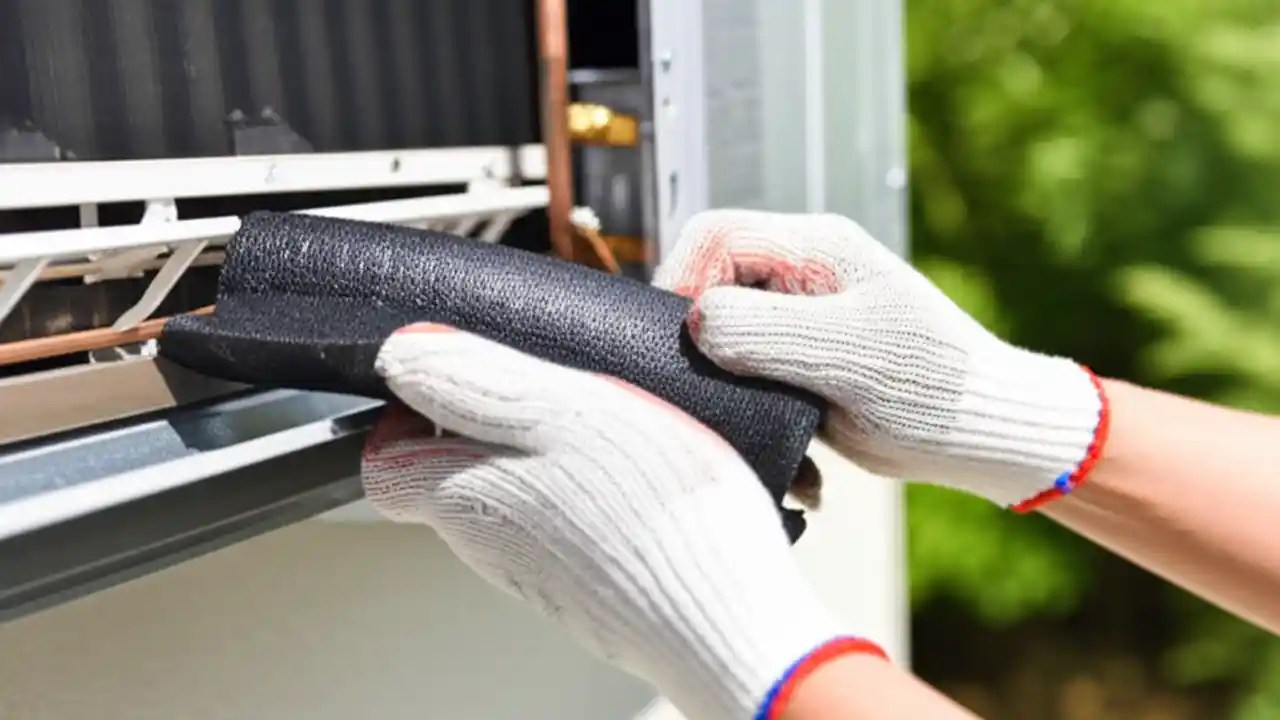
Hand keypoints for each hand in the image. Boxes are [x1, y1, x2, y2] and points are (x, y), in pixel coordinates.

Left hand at [360, 323, 883, 718]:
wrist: (732, 623)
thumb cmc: (656, 517)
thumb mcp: (563, 411)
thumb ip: (476, 379)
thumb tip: (400, 356)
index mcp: (464, 498)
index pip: (384, 458)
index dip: (413, 406)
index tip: (469, 371)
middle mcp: (489, 545)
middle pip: (449, 474)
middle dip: (488, 423)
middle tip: (552, 393)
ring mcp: (540, 571)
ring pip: (512, 498)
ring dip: (545, 455)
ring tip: (605, 433)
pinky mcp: (588, 586)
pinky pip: (565, 525)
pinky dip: (587, 494)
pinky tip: (634, 482)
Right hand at [653, 209, 1106, 509]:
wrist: (983, 433)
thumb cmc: (930, 387)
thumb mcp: (841, 356)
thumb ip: (760, 331)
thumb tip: (696, 322)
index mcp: (815, 248)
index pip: (715, 237)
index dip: (682, 281)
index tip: (680, 342)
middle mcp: (803, 273)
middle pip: (712, 284)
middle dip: (703, 342)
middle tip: (710, 393)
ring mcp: (802, 318)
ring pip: (726, 335)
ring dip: (732, 387)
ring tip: (767, 429)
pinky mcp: (803, 362)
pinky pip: (752, 374)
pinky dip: (760, 413)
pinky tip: (796, 454)